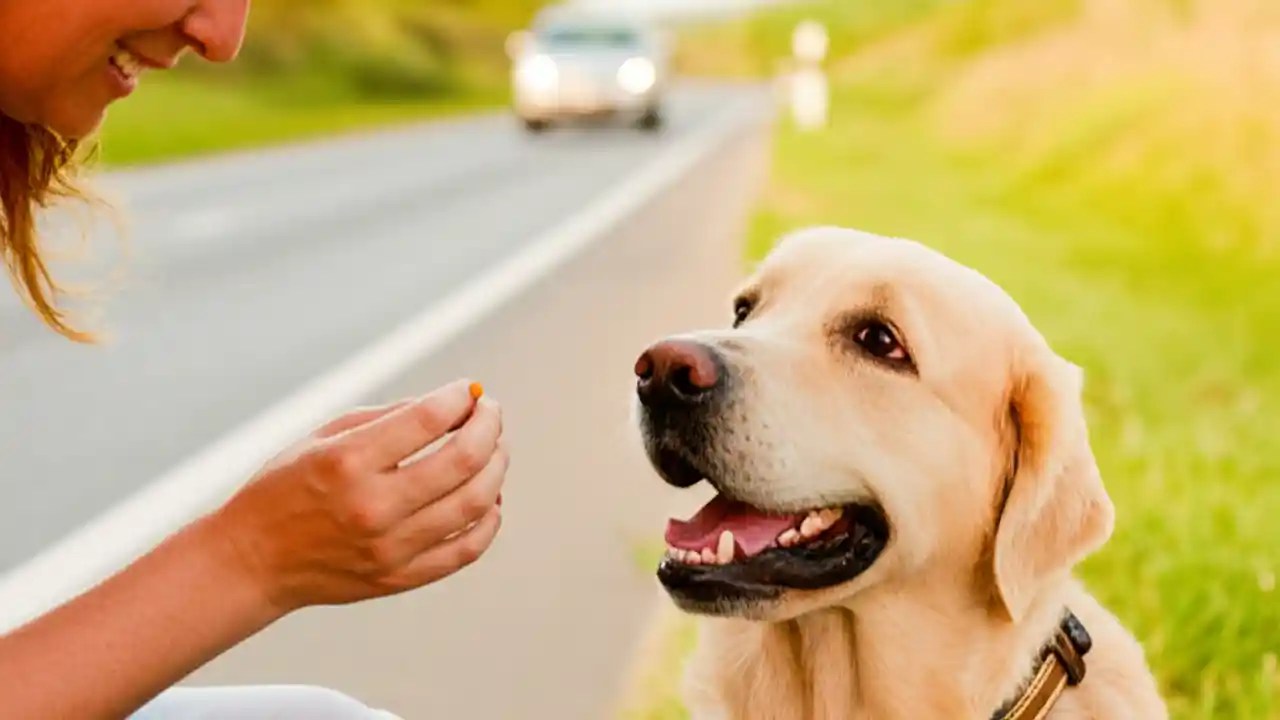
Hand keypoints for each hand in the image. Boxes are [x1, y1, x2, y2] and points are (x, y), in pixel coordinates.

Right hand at [208, 379, 506, 613]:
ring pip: (475, 503)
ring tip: (495, 450)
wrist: (253, 559)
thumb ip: (391, 417)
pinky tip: (489, 499)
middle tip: (490, 413)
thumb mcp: (325, 436)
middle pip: (462, 460)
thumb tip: (455, 403)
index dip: (460, 397)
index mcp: (347, 462)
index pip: (428, 418)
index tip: (469, 390)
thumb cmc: (288, 487)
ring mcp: (389, 547)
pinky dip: (489, 520)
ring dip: (497, 468)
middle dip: (489, 427)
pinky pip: (467, 549)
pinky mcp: (400, 578)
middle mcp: (372, 506)